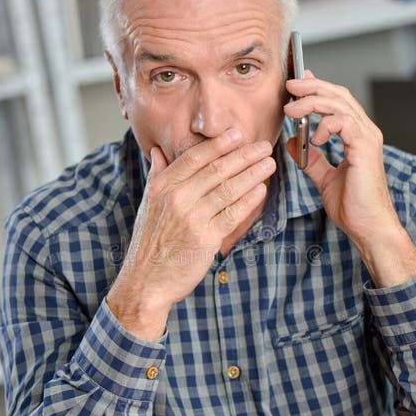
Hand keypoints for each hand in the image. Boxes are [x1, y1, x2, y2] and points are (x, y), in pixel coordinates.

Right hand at [107, 128, 275, 339]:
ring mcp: (192, 218)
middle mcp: (176, 199)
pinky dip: (249, 200)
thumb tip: (158, 150)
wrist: (146, 281)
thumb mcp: (147, 205)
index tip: (238, 133)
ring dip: (252, 174)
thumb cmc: (149, 243)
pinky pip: (233, 214)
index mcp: (162, 187)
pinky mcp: (206, 239)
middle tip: (263, 146)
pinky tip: (261, 190)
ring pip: (228, 189)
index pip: (195, 158)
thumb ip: (156, 175)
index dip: (219, 144)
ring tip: (268, 164)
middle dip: (243, 156)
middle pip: (216, 170)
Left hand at [284, 73, 415, 285]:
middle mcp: (366, 132)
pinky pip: (343, 123)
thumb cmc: (353, 207)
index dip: (318, 88)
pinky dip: (325, 125)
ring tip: (291, 109)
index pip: (338, 102)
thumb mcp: (324, 178)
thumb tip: (293, 142)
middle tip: (290, 85)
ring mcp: (368, 138)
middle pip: (339, 95)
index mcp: (358, 137)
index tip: (297, 85)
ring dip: (312, 102)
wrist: (368, 227)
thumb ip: (311, 159)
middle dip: (312, 86)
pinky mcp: (365, 148)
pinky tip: (314, 137)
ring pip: (339, 104)